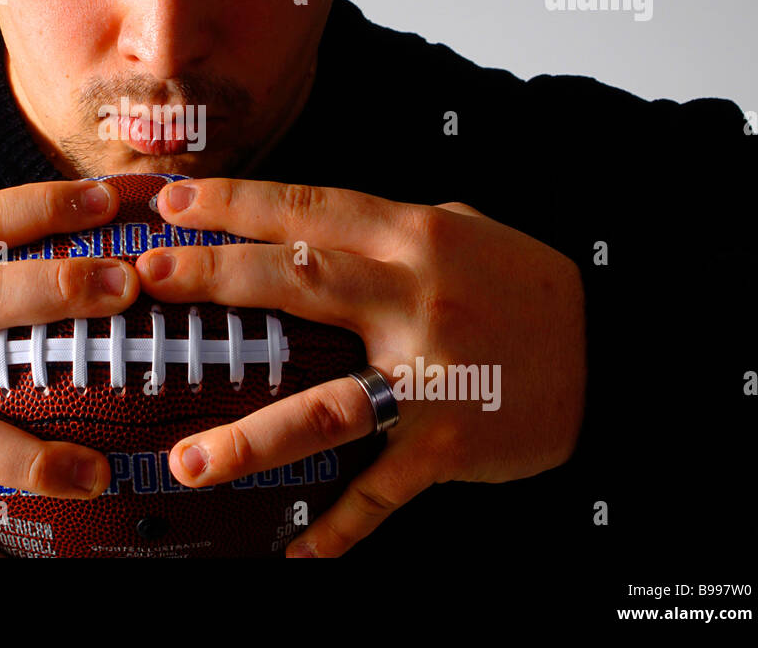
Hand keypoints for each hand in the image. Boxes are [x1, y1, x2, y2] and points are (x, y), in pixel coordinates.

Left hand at [134, 178, 585, 556]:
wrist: (615, 351)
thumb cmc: (520, 282)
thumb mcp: (460, 227)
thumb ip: (381, 225)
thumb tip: (301, 220)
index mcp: (413, 236)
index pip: (307, 209)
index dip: (234, 203)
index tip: (170, 203)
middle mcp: (415, 300)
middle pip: (299, 284)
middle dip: (215, 281)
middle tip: (143, 284)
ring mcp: (431, 379)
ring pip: (329, 408)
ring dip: (253, 440)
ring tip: (188, 463)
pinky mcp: (450, 445)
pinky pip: (383, 492)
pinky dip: (338, 528)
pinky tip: (290, 554)